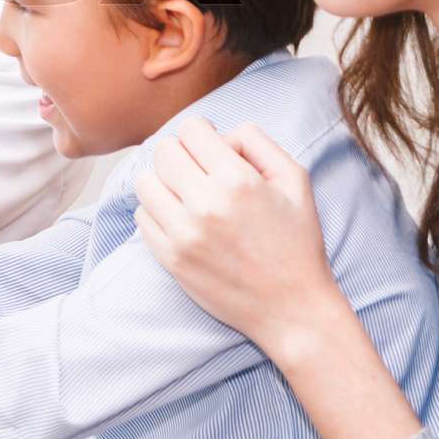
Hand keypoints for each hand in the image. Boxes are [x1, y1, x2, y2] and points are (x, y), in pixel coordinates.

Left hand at [134, 117, 340, 359]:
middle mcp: (205, 204)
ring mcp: (183, 233)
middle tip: (199, 169)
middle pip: (163, 151)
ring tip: (187, 194)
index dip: (200, 132)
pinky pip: (142, 216)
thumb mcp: (295, 181)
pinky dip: (157, 212)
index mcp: (237, 181)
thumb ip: (257, 143)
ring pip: (145, 181)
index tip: (209, 145)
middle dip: (181, 153)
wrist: (292, 309)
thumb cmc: (296, 242)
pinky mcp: (169, 257)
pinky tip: (181, 219)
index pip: (190, 130)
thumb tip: (219, 132)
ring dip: (163, 182)